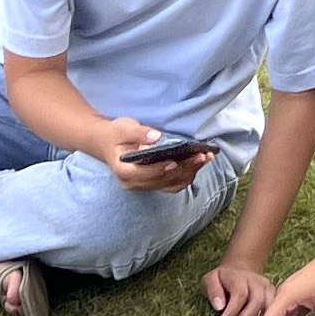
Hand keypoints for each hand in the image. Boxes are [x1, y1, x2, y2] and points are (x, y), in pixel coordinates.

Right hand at [95, 119, 211, 191]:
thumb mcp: (123, 128)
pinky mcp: (155, 184)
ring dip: (190, 172)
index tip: (175, 160)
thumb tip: (156, 136)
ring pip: (172, 184)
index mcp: (124, 172)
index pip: (144, 174)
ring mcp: (146, 186)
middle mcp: (135, 184)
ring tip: (206, 157)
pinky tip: (200, 162)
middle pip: (163, 180)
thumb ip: (138, 132)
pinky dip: (188, 174)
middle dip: (184, 168)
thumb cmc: (116, 135)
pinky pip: (174, 184)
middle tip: (201, 155)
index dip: (160, 169)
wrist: (109, 144)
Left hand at [202, 259, 276, 315]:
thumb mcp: (210, 280)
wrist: (239, 270)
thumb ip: (213, 291)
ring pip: (269, 305)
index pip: (239, 294)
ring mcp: (267, 287)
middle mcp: (256, 281)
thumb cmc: (222, 279)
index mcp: (239, 277)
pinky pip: (275, 308)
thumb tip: (220, 307)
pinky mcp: (274, 294)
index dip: (231, 312)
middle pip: (257, 300)